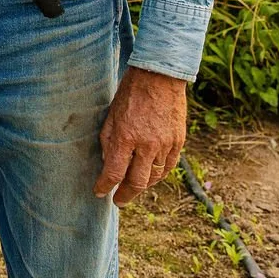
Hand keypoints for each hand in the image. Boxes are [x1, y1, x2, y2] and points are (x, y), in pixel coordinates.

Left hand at [93, 67, 187, 205]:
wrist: (160, 77)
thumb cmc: (130, 94)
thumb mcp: (111, 116)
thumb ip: (109, 142)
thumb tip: (108, 165)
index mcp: (126, 137)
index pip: (114, 173)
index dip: (105, 187)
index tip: (99, 192)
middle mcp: (147, 145)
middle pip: (137, 182)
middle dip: (125, 195)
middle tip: (118, 200)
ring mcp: (166, 144)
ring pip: (154, 177)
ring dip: (142, 186)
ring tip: (133, 187)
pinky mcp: (178, 142)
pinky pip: (169, 167)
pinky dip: (159, 175)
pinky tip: (151, 176)